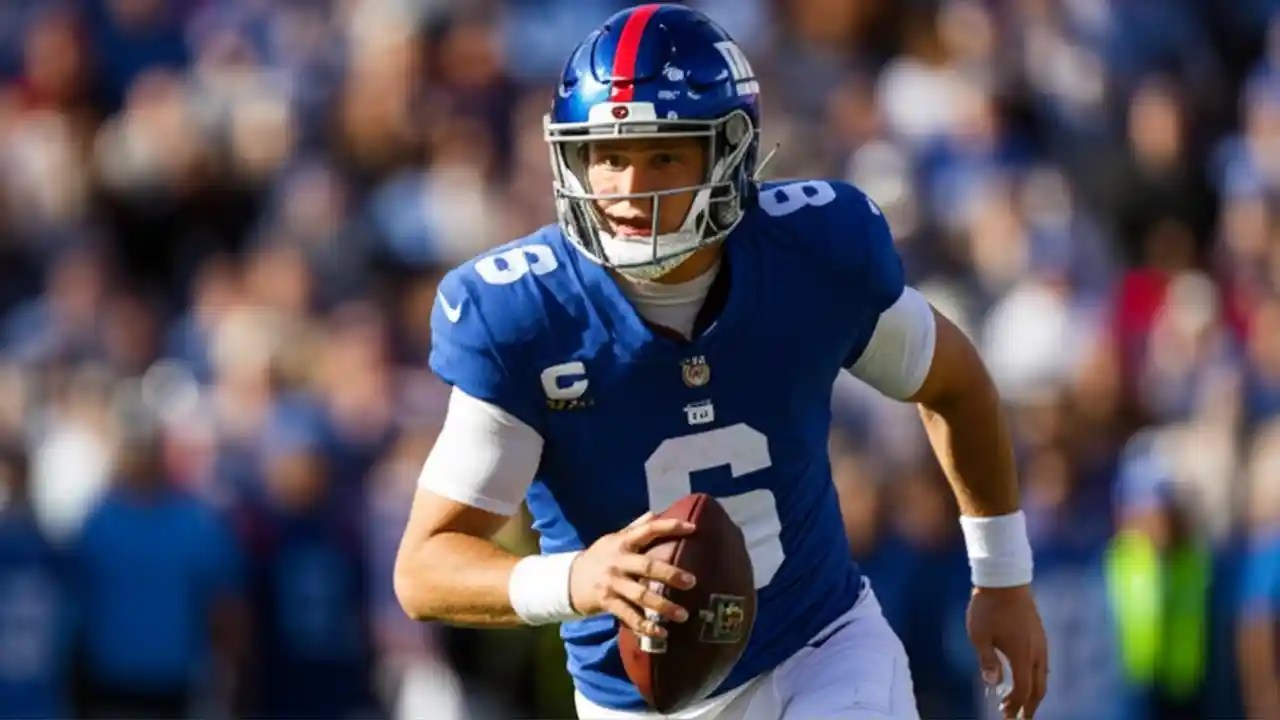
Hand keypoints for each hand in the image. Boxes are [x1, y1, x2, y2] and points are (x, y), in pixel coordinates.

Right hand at [569, 511, 697, 637]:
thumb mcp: (613, 539)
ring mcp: (612, 583)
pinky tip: (661, 633)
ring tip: (682, 615)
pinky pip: (629, 616)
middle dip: (670, 575)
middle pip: (647, 567)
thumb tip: (655, 513)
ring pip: (641, 595)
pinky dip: (645, 626)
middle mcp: (618, 561)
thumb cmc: (599, 557)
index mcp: (622, 542)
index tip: (692, 528)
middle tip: (692, 582)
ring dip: (662, 606)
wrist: (569, 579)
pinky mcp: (607, 602)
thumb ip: (635, 528)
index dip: (670, 527)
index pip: (648, 530)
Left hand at [967, 585, 1048, 718]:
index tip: (1004, 714)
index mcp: (1022, 655)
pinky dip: (1037, 679)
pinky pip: (1043, 665)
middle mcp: (1036, 652)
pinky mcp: (1039, 635)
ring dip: (1034, 694)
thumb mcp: (979, 635)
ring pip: (1043, 677)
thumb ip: (987, 660)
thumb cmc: (987, 607)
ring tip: (1024, 704)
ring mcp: (1040, 643)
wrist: (1005, 579)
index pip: (1022, 690)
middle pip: (1038, 688)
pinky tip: (1029, 679)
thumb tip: (993, 683)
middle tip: (1020, 719)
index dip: (1015, 705)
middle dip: (1029, 707)